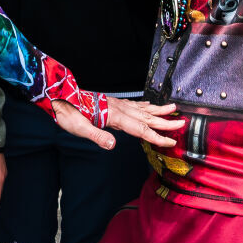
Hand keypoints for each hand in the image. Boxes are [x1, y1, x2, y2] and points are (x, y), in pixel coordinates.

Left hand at [51, 96, 182, 150]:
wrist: (59, 97)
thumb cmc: (68, 113)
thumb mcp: (79, 128)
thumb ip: (97, 136)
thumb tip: (113, 145)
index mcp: (114, 116)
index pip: (140, 129)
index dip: (157, 136)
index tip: (171, 142)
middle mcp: (118, 108)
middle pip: (146, 116)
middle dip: (165, 121)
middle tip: (182, 123)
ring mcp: (116, 104)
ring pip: (142, 108)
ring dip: (158, 110)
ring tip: (173, 108)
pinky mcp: (112, 103)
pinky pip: (134, 104)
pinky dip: (145, 105)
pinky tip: (149, 105)